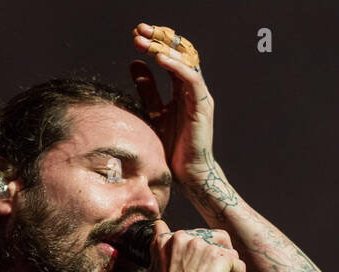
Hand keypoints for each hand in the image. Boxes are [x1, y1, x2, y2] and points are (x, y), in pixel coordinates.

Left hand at [130, 23, 217, 191]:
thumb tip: (135, 63)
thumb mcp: (154, 111)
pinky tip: (159, 59)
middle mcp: (193, 89)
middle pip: (180, 54)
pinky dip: (176, 67)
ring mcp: (199, 97)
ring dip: (164, 48)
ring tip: (145, 42)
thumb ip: (148, 89)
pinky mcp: (202, 107)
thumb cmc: (173, 147)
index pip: (171, 57)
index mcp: (182, 89)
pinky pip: (191, 80)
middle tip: (138, 30)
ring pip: (187, 62)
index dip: (155, 42)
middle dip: (159, 39)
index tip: (135, 34)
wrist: (188, 174)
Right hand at [146, 220, 246, 271]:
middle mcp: (185, 239)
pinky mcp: (219, 259)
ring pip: (228, 251)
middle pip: (214, 239)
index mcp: (169, 240)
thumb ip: (159, 247)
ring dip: (229, 267)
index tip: (203, 263)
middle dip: (218, 257)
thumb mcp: (153, 268)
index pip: (195, 234)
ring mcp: (203, 248)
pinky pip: (238, 264)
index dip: (203, 250)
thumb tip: (159, 228)